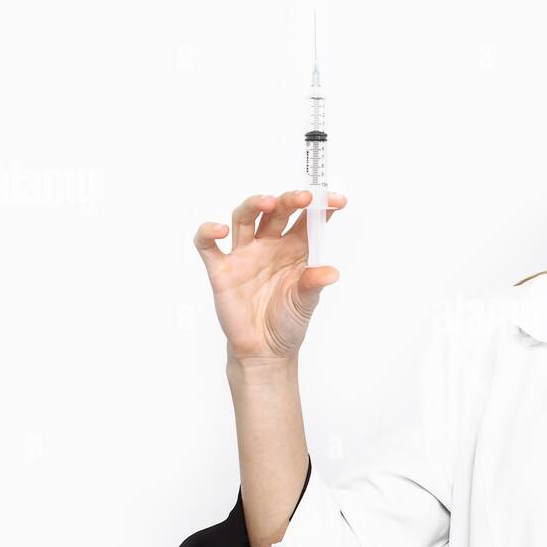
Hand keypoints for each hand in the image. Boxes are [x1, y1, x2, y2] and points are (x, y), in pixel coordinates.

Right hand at [193, 189, 347, 367]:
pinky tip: (219, 229)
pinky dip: (208, 233)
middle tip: (304, 197)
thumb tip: (331, 272)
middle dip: (289, 200)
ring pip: (244, 218)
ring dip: (254, 205)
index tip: (338, 200)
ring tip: (268, 202)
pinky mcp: (222, 270)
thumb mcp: (305, 302)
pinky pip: (208, 245)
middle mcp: (269, 245)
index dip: (321, 207)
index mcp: (294, 249)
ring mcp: (244, 255)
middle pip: (275, 212)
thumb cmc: (287, 321)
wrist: (265, 350)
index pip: (307, 220)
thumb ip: (313, 284)